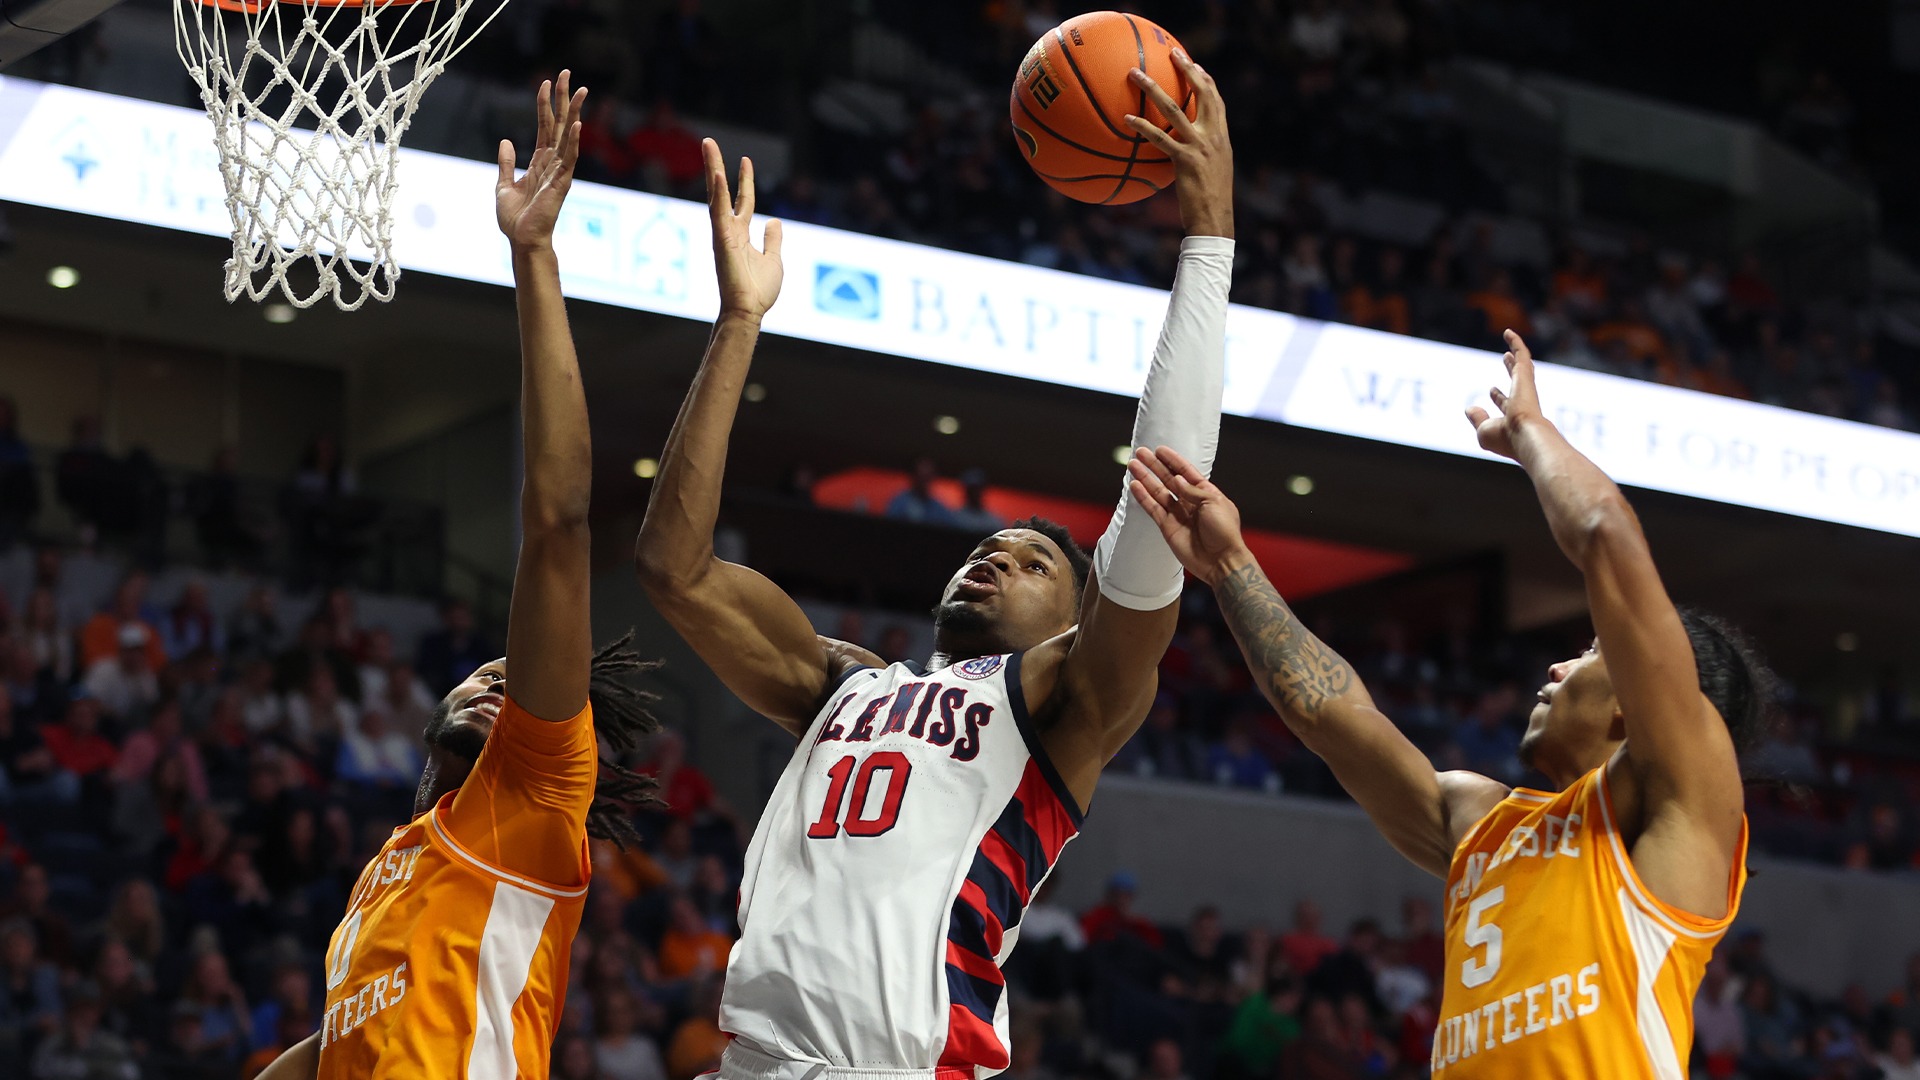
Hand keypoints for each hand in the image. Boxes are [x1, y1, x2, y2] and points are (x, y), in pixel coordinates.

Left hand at [495, 71, 586, 249]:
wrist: (522, 241)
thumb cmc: (515, 219)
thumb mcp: (504, 185)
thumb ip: (506, 163)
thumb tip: (506, 141)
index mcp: (540, 161)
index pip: (545, 126)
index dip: (545, 104)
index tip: (546, 82)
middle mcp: (553, 163)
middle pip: (559, 123)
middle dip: (563, 98)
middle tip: (567, 73)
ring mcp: (559, 172)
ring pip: (568, 135)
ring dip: (574, 112)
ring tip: (581, 90)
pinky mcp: (561, 183)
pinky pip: (569, 158)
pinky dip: (573, 141)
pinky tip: (577, 124)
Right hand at [705, 139, 783, 321]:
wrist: (749, 312)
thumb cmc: (758, 291)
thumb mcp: (774, 260)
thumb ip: (773, 240)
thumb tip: (776, 222)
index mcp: (740, 234)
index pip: (742, 201)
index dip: (744, 181)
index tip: (745, 161)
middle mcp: (728, 230)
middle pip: (721, 191)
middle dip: (716, 166)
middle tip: (708, 142)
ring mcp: (723, 234)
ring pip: (715, 195)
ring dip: (711, 169)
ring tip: (707, 145)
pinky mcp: (722, 240)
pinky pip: (718, 213)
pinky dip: (718, 193)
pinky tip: (717, 174)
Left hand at [1125, 50, 1232, 238]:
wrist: (1215, 219)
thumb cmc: (1210, 200)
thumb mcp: (1212, 171)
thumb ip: (1202, 153)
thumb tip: (1182, 148)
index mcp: (1221, 137)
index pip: (1217, 100)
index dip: (1205, 79)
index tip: (1194, 64)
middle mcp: (1213, 136)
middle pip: (1203, 93)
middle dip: (1188, 69)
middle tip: (1173, 53)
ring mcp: (1200, 147)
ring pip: (1174, 109)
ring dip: (1153, 88)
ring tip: (1137, 74)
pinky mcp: (1185, 160)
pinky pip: (1160, 138)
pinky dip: (1143, 126)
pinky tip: (1127, 118)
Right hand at [1125, 446, 1250, 585]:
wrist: (1220, 561)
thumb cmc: (1224, 531)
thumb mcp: (1214, 503)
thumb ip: (1193, 490)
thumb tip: (1176, 479)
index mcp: (1206, 494)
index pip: (1186, 472)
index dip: (1173, 461)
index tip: (1160, 450)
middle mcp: (1190, 502)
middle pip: (1169, 480)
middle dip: (1155, 466)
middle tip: (1140, 453)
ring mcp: (1178, 515)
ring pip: (1158, 493)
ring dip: (1145, 479)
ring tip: (1133, 465)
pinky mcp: (1168, 528)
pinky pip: (1153, 509)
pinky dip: (1144, 498)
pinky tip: (1134, 486)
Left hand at [1465, 329, 1547, 460]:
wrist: (1524, 436)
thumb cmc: (1505, 439)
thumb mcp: (1484, 431)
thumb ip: (1477, 419)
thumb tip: (1469, 409)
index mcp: (1513, 416)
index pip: (1505, 403)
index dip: (1499, 397)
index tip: (1492, 390)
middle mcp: (1522, 400)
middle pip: (1517, 381)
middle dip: (1511, 370)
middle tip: (1506, 358)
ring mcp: (1525, 387)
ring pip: (1521, 365)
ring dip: (1516, 354)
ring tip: (1510, 342)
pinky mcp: (1525, 374)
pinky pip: (1521, 353)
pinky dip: (1515, 342)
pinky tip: (1507, 332)